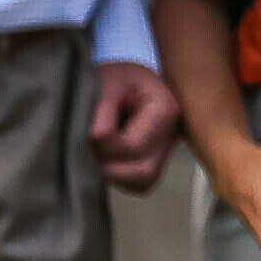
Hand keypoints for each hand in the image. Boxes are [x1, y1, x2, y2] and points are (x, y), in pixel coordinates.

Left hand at [88, 62, 179, 193]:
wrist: (126, 77)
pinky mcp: (157, 160)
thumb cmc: (117, 76)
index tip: (88, 130)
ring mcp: (167, 150)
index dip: (103, 146)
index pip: (131, 147)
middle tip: (91, 149)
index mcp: (166, 110)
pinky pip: (139, 184)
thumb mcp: (108, 82)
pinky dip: (119, 176)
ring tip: (99, 149)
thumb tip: (96, 139)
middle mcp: (172, 134)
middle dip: (110, 166)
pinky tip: (108, 155)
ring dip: (115, 173)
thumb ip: (102, 109)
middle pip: (143, 173)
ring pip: (142, 183)